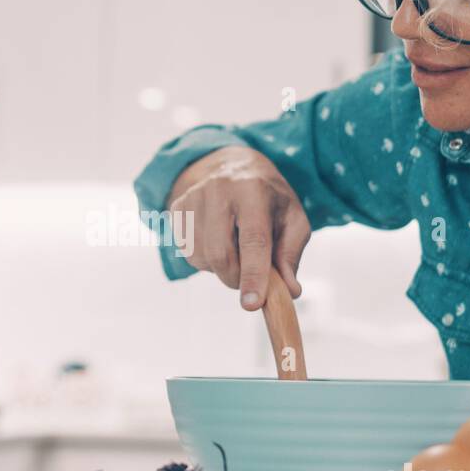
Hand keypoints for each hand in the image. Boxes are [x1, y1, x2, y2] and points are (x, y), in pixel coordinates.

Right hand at [168, 146, 310, 309]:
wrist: (232, 166)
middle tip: (250, 279)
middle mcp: (219, 190)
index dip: (254, 275)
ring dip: (221, 269)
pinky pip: (188, 253)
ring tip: (236, 249)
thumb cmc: (268, 198)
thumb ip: (291, 255)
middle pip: (221, 254)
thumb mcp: (292, 218)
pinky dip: (206, 259)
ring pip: (203, 258)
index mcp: (254, 190)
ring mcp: (194, 198)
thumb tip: (288, 291)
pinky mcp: (177, 209)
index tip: (252, 305)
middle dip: (236, 279)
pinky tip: (218, 241)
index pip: (253, 240)